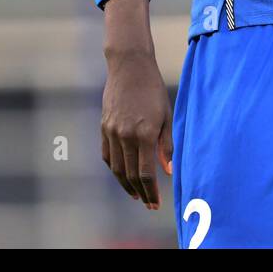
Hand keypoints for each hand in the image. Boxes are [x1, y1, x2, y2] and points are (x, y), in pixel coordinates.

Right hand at [100, 0, 172, 208]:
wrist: (130, 68)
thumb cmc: (154, 90)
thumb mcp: (166, 116)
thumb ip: (167, 145)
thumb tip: (169, 171)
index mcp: (144, 134)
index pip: (146, 173)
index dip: (151, 192)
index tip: (156, 204)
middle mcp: (125, 136)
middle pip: (130, 174)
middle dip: (140, 193)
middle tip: (148, 203)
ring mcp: (111, 132)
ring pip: (116, 168)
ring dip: (126, 184)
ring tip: (137, 194)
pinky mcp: (103, 128)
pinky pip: (107, 155)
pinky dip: (115, 168)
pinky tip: (123, 174)